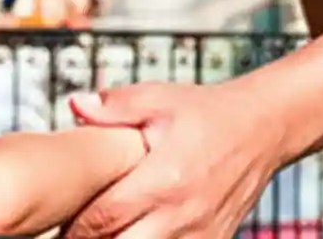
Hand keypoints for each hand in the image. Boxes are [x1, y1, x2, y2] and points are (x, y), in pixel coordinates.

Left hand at [62, 81, 282, 237]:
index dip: (73, 227)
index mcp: (163, 178)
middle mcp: (182, 214)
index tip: (58, 221)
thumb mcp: (160, 98)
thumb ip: (114, 106)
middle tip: (77, 232)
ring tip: (107, 231)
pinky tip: (138, 231)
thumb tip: (76, 105)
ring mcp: (201, 234)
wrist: (264, 127)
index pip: (102, 219)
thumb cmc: (208, 112)